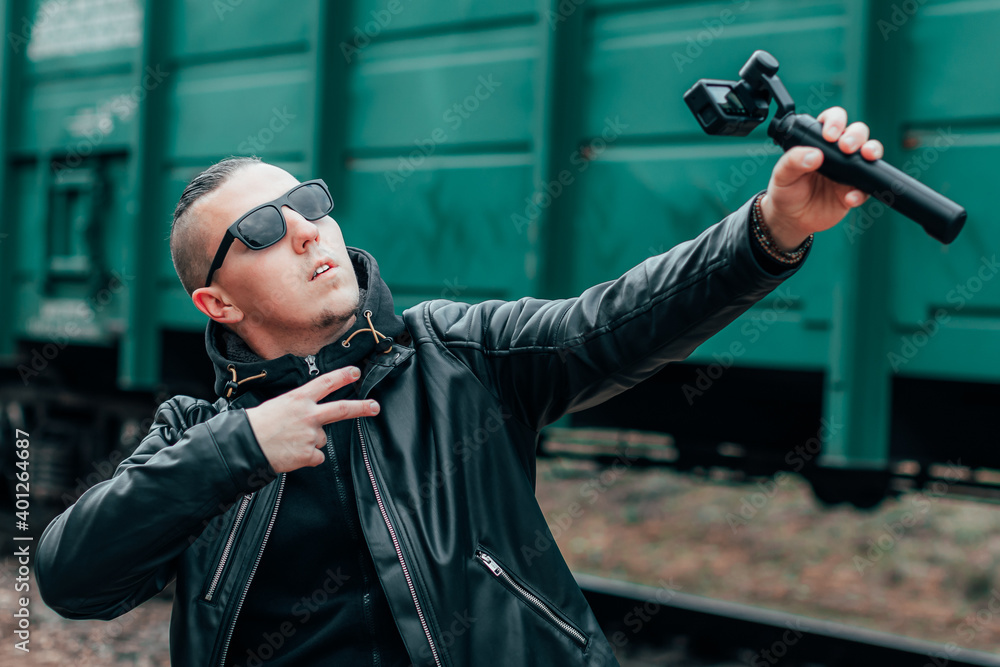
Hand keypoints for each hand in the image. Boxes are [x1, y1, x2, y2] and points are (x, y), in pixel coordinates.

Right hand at [244, 366, 379, 472]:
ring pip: (321, 438)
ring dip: (309, 442)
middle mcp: (308, 414)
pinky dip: (306, 458)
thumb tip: (314, 415)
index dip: (342, 376)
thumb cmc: (257, 425)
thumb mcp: (278, 405)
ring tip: (289, 442)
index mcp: (298, 399)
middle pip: (341, 409)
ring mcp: (310, 435)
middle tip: (375, 406)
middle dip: (361, 407)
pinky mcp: (309, 454)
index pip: (325, 383)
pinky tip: (291, 454)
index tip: (356, 372)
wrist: (244, 446)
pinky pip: (315, 457)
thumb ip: (300, 407)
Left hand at [760, 106, 884, 250]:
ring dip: (872, 151)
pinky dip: (861, 192)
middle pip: (857, 132)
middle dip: (856, 134)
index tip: (829, 135)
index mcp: (819, 142)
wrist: (791, 219)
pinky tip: (850, 197)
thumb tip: (814, 154)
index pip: (832, 120)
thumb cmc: (785, 191)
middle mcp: (837, 153)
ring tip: (866, 156)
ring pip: (869, 154)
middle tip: (846, 147)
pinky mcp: (853, 190)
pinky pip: (865, 188)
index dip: (835, 121)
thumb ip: (792, 162)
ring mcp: (849, 171)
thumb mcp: (781, 175)